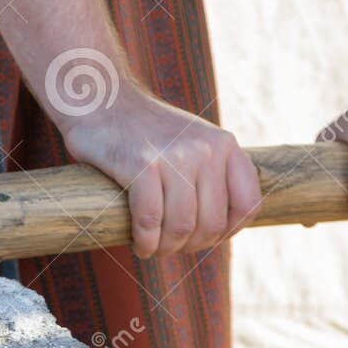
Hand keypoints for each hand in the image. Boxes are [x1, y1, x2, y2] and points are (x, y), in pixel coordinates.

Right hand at [57, 85, 262, 258]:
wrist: (101, 98)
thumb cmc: (144, 131)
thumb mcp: (191, 140)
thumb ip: (211, 172)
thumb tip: (222, 227)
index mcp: (224, 144)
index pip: (247, 204)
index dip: (229, 232)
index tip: (205, 238)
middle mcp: (205, 149)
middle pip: (211, 223)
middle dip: (191, 245)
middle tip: (171, 247)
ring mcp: (174, 156)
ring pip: (181, 226)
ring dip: (166, 248)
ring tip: (153, 249)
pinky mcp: (140, 165)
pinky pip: (150, 220)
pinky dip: (145, 241)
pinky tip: (140, 244)